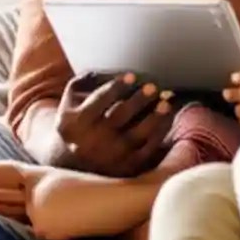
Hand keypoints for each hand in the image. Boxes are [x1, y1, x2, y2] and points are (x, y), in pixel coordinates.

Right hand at [54, 72, 172, 176]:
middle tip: (153, 87)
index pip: (99, 100)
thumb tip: (121, 72)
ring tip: (165, 103)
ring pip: (136, 136)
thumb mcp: (73, 96)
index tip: (132, 76)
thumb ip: (90, 80)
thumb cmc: (78, 117)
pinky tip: (167, 117)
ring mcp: (108, 157)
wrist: (73, 156)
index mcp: (73, 122)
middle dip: (138, 101)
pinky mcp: (124, 167)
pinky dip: (160, 132)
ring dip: (154, 118)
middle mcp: (89, 142)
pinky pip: (147, 149)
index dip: (116, 87)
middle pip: (118, 117)